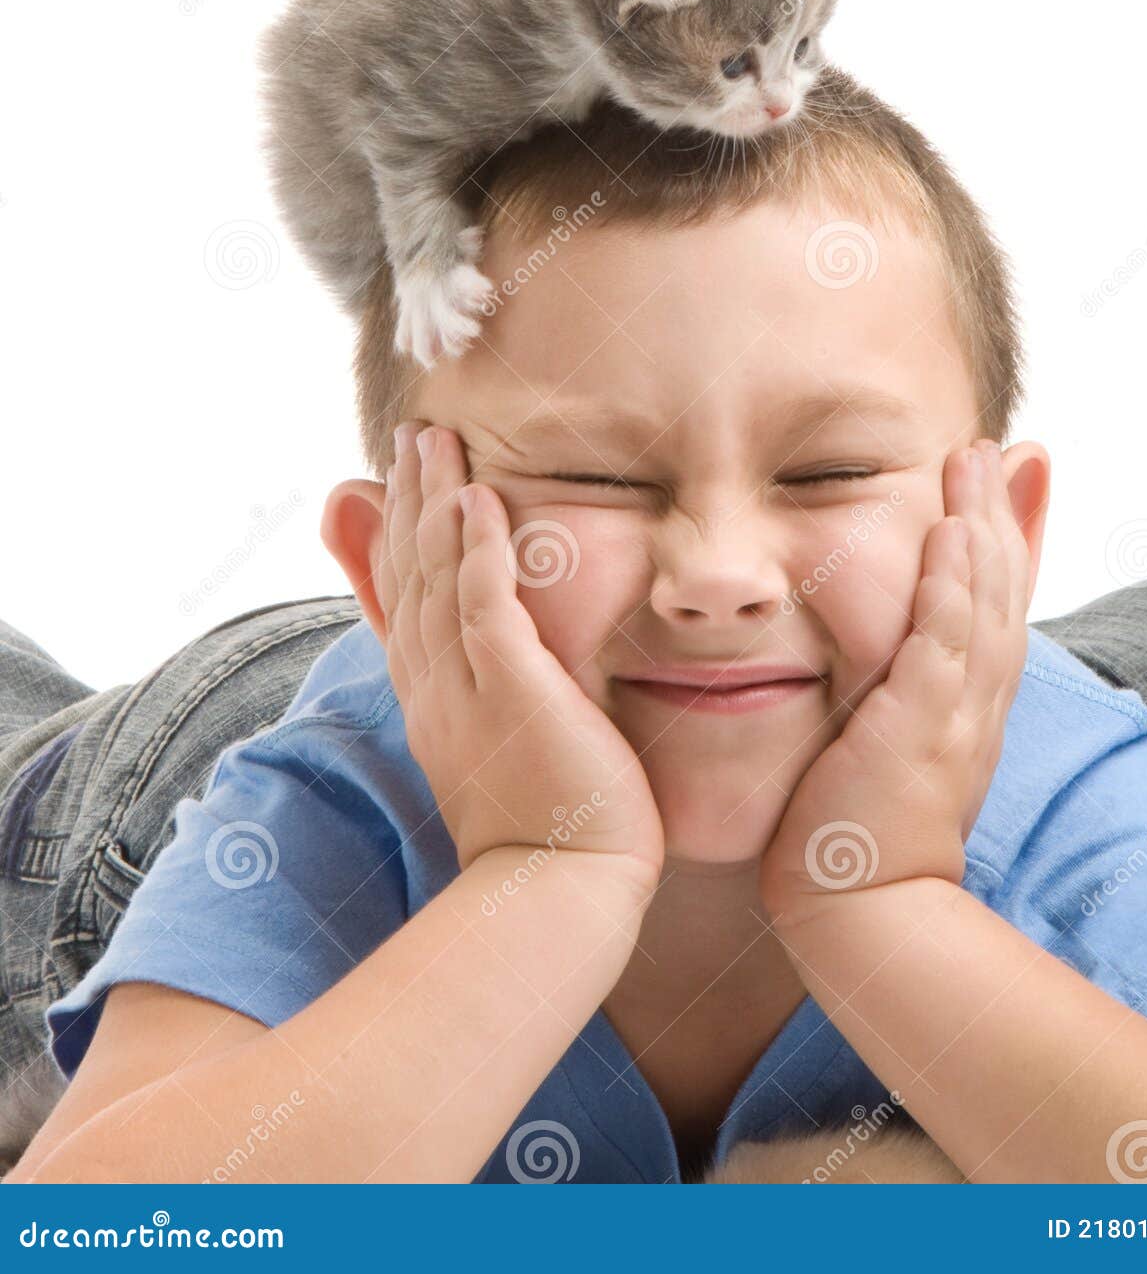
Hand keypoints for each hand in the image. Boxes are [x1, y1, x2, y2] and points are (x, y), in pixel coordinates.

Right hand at [377, 420, 664, 895]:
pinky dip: (479, 551)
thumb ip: (502, 701)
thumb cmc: (553, 832)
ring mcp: (468, 690)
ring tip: (435, 439)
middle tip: (411, 433)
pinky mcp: (513, 693)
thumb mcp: (508, 756)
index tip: (406, 482)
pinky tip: (481, 502)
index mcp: (435, 703)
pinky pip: (485, 607)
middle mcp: (437, 689)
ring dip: (436, 501)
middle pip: (411, 574)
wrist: (564, 892)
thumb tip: (513, 669)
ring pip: (437, 577)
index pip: (409, 602)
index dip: (403, 537)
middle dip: (411, 498)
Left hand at [759, 439, 1029, 925]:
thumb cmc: (854, 838)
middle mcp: (974, 704)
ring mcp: (955, 716)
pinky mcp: (919, 730)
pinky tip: (946, 535)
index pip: (993, 609)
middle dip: (999, 513)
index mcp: (968, 707)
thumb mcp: (885, 750)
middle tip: (991, 445)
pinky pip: (942, 645)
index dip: (1001, 541)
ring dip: (982, 528)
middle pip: (1000, 593)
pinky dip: (950, 587)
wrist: (859, 914)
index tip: (991, 480)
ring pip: (982, 606)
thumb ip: (888, 695)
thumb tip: (880, 657)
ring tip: (974, 461)